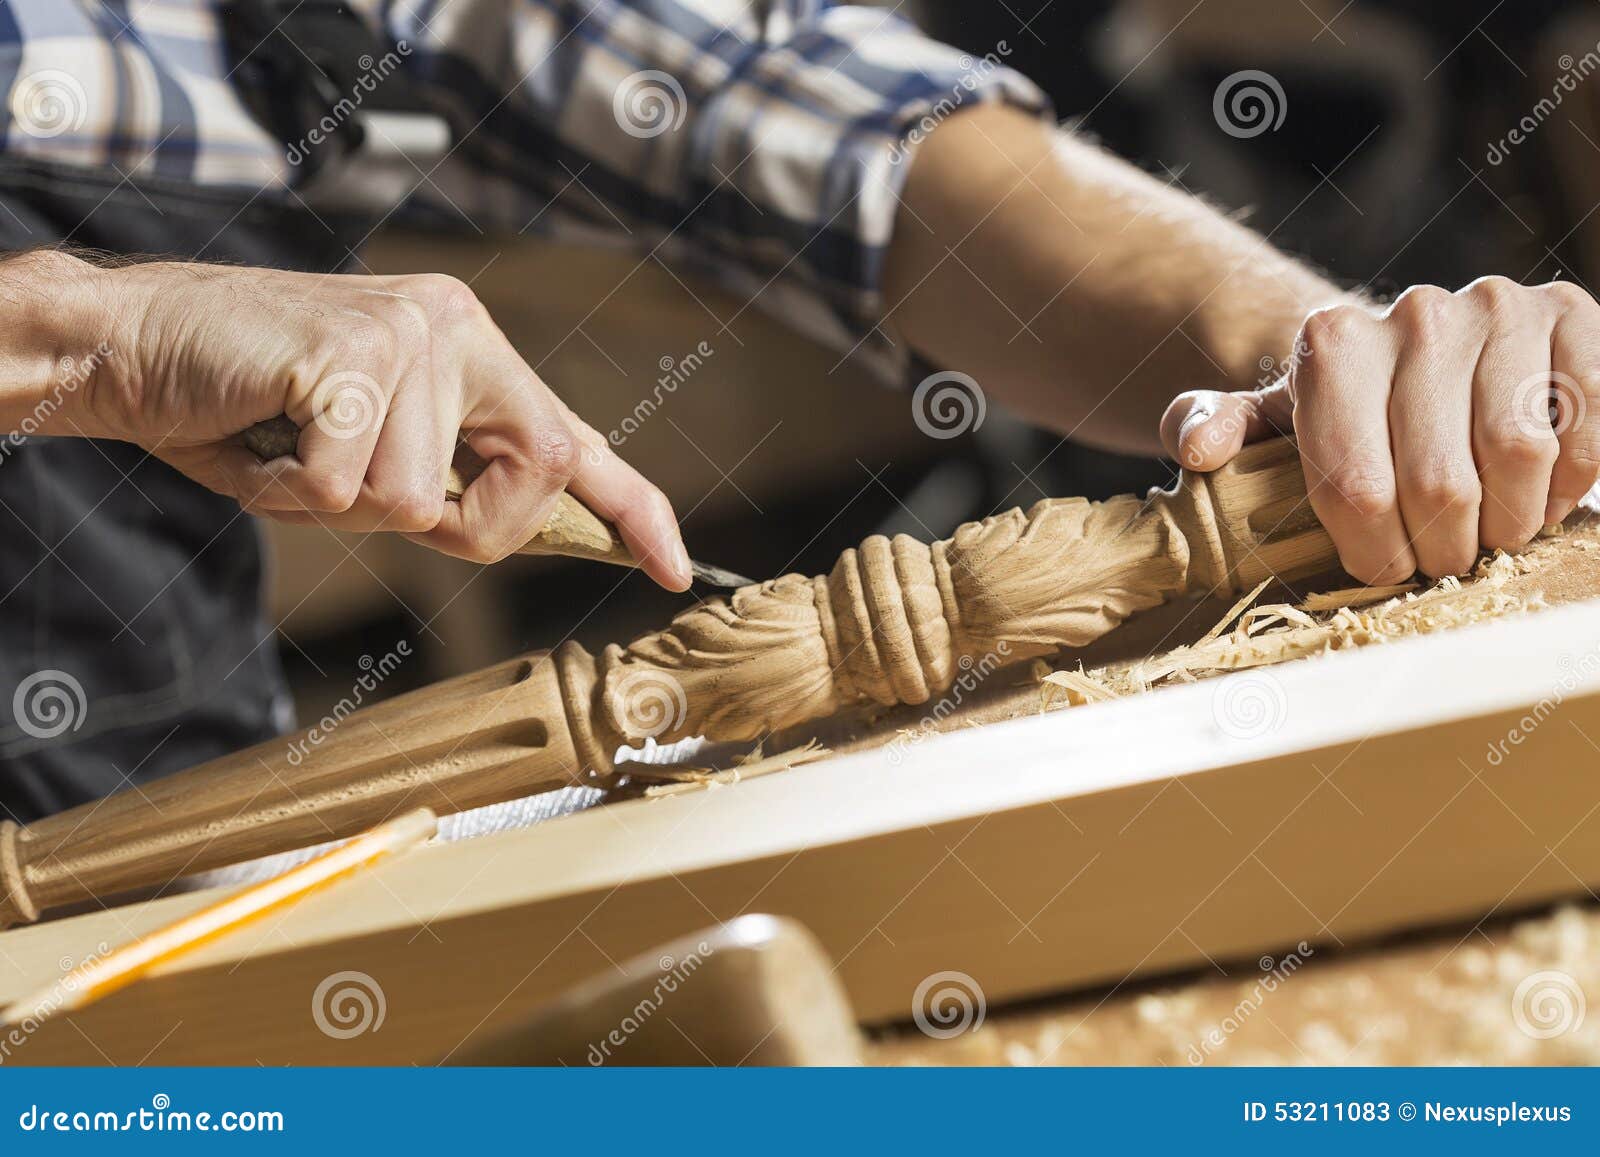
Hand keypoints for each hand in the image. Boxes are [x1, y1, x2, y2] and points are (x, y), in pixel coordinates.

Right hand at [68, 257, 691, 589]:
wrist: (135, 349)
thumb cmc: (253, 413)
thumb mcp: (374, 452)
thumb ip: (451, 479)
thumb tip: (525, 529)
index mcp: (474, 351)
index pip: (576, 440)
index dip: (636, 509)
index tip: (677, 567)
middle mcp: (457, 328)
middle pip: (536, 469)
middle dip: (457, 522)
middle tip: (357, 482)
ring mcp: (407, 331)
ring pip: (417, 498)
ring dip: (340, 503)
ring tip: (290, 443)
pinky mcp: (348, 349)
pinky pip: (346, 485)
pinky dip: (287, 490)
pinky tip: (261, 432)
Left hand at [1161, 277, 1599, 583]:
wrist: (1426, 350)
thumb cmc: (1345, 408)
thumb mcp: (1269, 419)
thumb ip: (1213, 426)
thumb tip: (1196, 450)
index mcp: (1330, 345)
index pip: (1353, 487)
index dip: (1372, 551)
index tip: (1382, 568)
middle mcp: (1414, 314)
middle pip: (1438, 484)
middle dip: (1441, 548)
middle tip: (1442, 558)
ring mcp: (1497, 308)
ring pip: (1518, 456)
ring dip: (1509, 521)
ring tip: (1491, 527)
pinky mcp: (1572, 316)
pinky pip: (1586, 430)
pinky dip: (1569, 484)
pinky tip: (1541, 491)